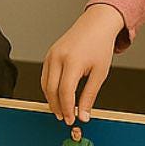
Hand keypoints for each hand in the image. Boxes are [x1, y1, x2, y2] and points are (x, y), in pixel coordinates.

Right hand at [42, 4, 124, 123]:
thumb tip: (83, 115)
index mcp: (72, 61)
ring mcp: (51, 55)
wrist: (95, 25)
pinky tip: (58, 96)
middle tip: (65, 118)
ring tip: (62, 110)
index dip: (67, 109)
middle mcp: (58, 57)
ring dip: (52, 100)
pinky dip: (49, 89)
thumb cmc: (100, 46)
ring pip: (45, 85)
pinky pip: (45, 77)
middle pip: (51, 90)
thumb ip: (89, 95)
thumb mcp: (99, 73)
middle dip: (57, 107)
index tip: (71, 120)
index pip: (65, 92)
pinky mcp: (49, 55)